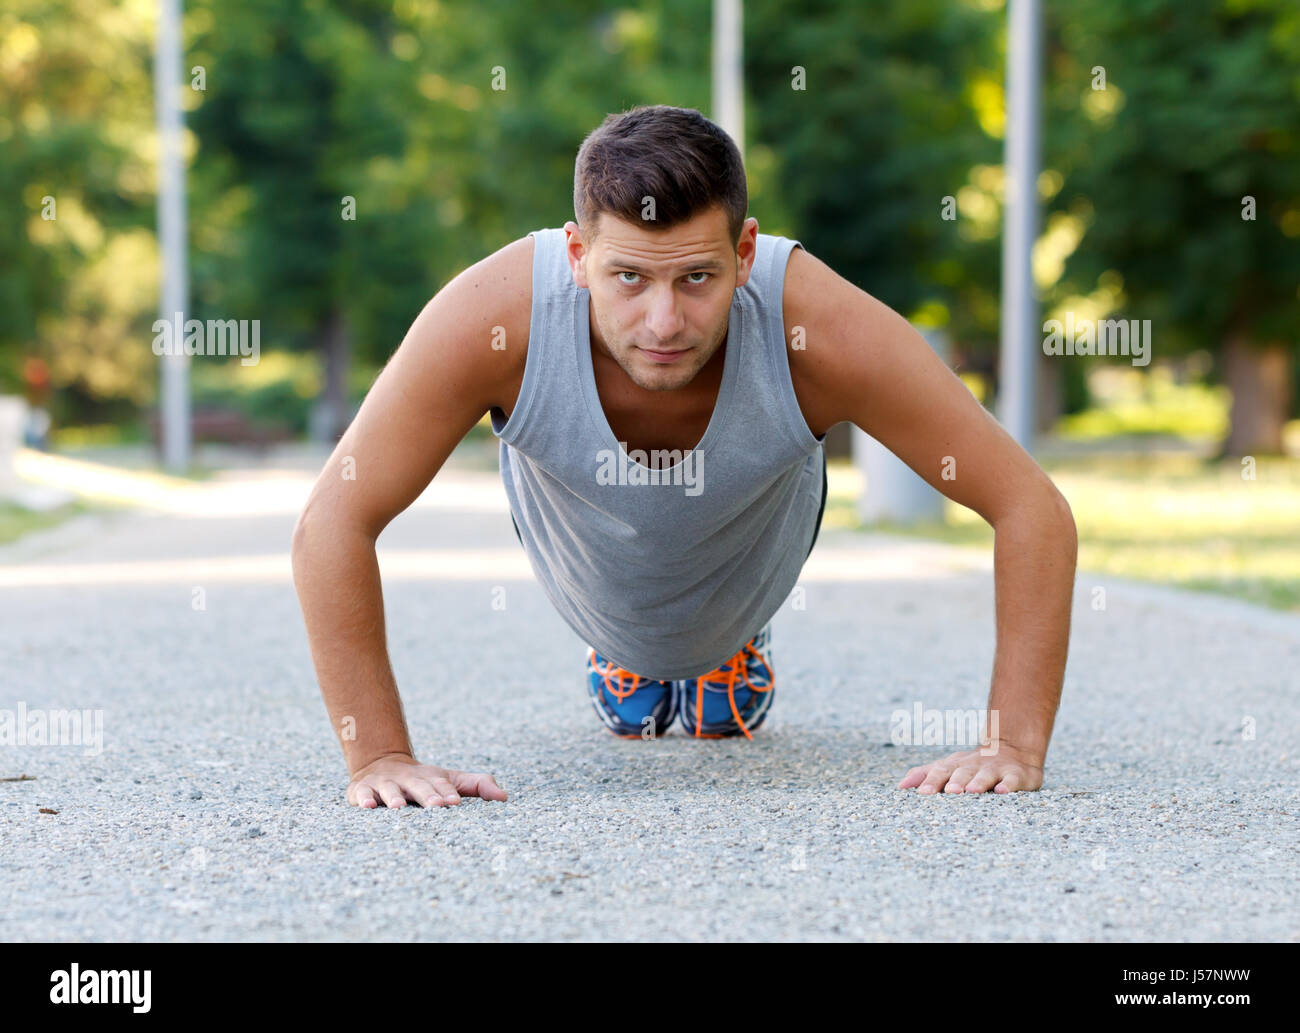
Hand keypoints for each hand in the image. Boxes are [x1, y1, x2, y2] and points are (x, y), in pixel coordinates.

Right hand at [347, 752, 508, 808]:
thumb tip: (505, 797)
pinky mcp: (362, 790)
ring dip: (395, 798)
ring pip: (390, 790)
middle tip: (437, 807)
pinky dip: (364, 800)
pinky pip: (362, 795)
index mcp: (430, 778)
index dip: (448, 793)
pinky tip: (368, 807)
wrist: (380, 763)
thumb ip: (476, 785)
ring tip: (400, 808)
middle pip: (419, 787)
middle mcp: (408, 779)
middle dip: (428, 796)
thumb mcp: (449, 779)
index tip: (456, 803)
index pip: (441, 785)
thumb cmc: (423, 780)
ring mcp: (384, 784)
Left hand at [897, 743, 1042, 794]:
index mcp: (955, 765)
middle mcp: (973, 766)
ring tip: (971, 791)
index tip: (922, 793)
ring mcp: (995, 769)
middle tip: (949, 792)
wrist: (1011, 749)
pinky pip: (1012, 779)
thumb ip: (925, 774)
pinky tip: (1003, 791)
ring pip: (985, 775)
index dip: (932, 781)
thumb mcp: (948, 767)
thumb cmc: (972, 765)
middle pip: (962, 772)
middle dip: (955, 782)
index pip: (940, 771)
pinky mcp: (1015, 775)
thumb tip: (900, 786)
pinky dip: (1008, 784)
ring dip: (978, 782)